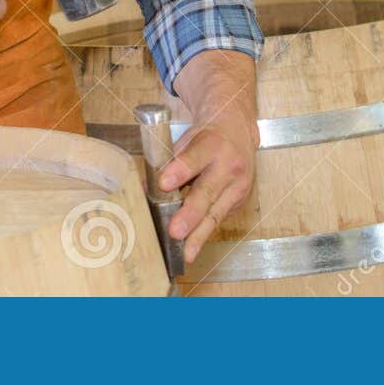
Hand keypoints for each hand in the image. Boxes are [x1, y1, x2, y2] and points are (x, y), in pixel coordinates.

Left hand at [158, 49, 258, 262]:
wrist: (238, 131)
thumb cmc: (206, 137)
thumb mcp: (187, 139)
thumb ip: (169, 161)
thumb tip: (143, 185)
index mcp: (212, 144)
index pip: (194, 158)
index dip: (179, 171)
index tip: (163, 184)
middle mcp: (229, 166)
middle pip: (207, 192)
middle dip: (190, 214)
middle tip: (175, 231)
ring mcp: (238, 186)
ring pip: (216, 213)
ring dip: (199, 235)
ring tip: (186, 253)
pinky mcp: (239, 202)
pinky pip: (218, 219)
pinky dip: (203, 233)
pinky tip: (192, 247)